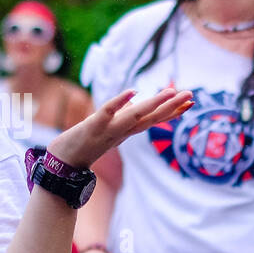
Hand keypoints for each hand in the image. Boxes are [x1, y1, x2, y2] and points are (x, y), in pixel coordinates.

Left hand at [47, 87, 192, 169]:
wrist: (63, 161)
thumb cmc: (85, 143)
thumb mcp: (108, 128)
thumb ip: (121, 116)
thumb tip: (134, 102)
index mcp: (126, 131)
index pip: (153, 120)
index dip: (172, 112)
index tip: (190, 103)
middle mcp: (121, 131)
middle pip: (150, 118)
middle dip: (171, 107)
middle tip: (190, 96)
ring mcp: (108, 129)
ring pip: (134, 116)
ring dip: (153, 104)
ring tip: (170, 92)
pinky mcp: (93, 126)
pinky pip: (108, 112)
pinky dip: (120, 102)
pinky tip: (133, 91)